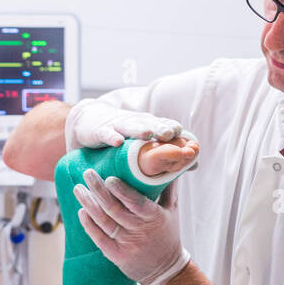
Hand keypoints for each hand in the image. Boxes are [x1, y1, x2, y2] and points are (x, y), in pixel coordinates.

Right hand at [65, 98, 183, 152]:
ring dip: (140, 130)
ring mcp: (117, 125)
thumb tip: (195, 163)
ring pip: (130, 127)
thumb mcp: (144, 141)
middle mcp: (135, 123)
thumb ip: (168, 151)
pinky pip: (106, 134)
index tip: (186, 138)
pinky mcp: (99, 130)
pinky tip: (117, 142)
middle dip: (161, 128)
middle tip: (171, 133)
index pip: (164, 126)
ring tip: (149, 134)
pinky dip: (111, 137)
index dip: (174, 130)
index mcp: (148, 125)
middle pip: (150, 124)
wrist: (88, 120)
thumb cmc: (121, 134)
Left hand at [73, 172, 189, 284]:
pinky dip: (89, 225)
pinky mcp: (117, 256)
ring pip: (104, 222)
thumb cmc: (168, 235)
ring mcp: (127, 244)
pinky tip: (81, 211)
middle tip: (88, 174)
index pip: (136, 202)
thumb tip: (167, 162)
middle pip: (115, 209)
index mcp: (154, 218)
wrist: (165, 270)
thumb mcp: (172, 211)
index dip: (122, 191)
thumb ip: (168, 187)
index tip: (109, 178)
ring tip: (79, 189)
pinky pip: (99, 239)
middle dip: (99, 190)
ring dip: (89, 204)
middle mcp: (140, 231)